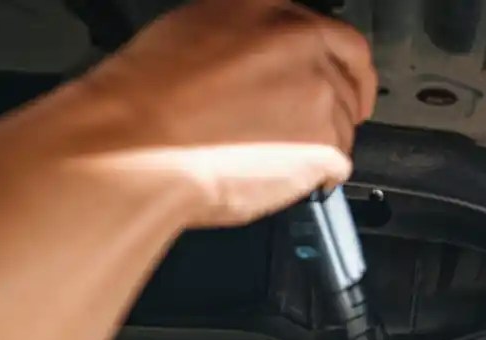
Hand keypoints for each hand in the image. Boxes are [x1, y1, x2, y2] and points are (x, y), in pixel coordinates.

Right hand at [70, 0, 377, 226]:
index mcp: (267, 8)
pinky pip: (338, 163)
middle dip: (341, 103)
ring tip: (272, 157)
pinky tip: (279, 176)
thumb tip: (267, 59)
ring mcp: (319, 93)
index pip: (337, 36)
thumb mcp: (194, 31)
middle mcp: (302, 43)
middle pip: (349, 78)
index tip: (346, 80)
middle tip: (321, 125)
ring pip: (343, 123)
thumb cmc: (144, 100)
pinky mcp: (325, 144)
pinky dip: (318, 175)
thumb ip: (249, 39)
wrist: (135, 148)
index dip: (345, 65)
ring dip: (320, 142)